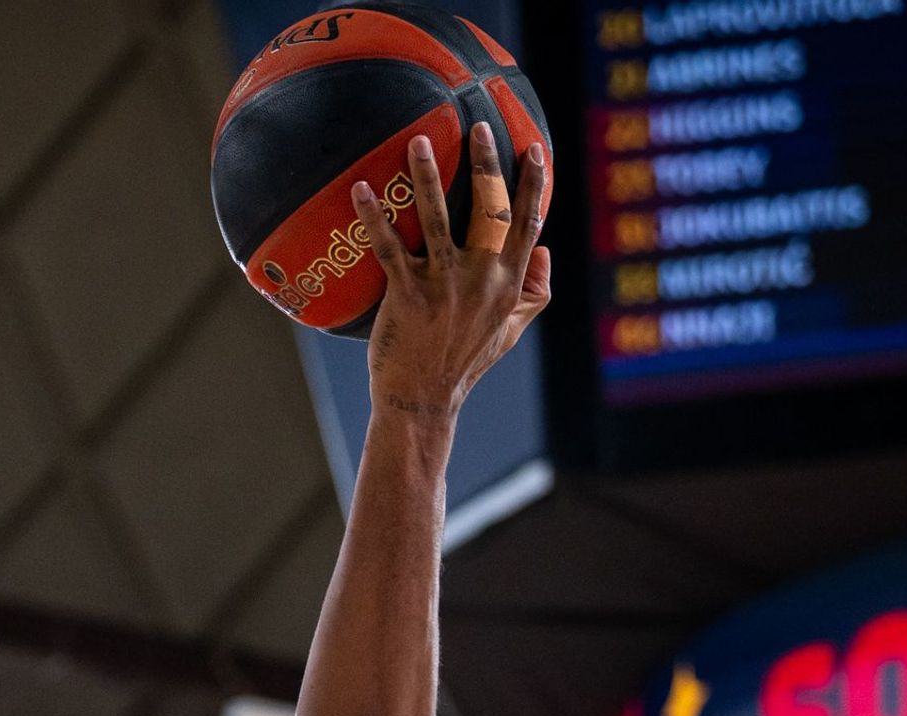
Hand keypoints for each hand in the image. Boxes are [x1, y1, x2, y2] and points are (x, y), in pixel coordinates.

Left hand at [355, 125, 551, 432]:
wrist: (423, 399)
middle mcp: (480, 279)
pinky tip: (361, 189)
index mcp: (508, 283)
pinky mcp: (405, 295)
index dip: (533, 185)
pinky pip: (388, 248)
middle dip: (487, 165)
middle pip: (489, 211)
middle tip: (479, 126)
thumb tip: (545, 250)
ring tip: (418, 141)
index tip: (534, 148)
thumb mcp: (511, 331)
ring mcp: (442, 286)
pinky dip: (374, 217)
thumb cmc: (465, 361)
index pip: (527, 224)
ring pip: (437, 220)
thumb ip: (536, 291)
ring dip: (426, 177)